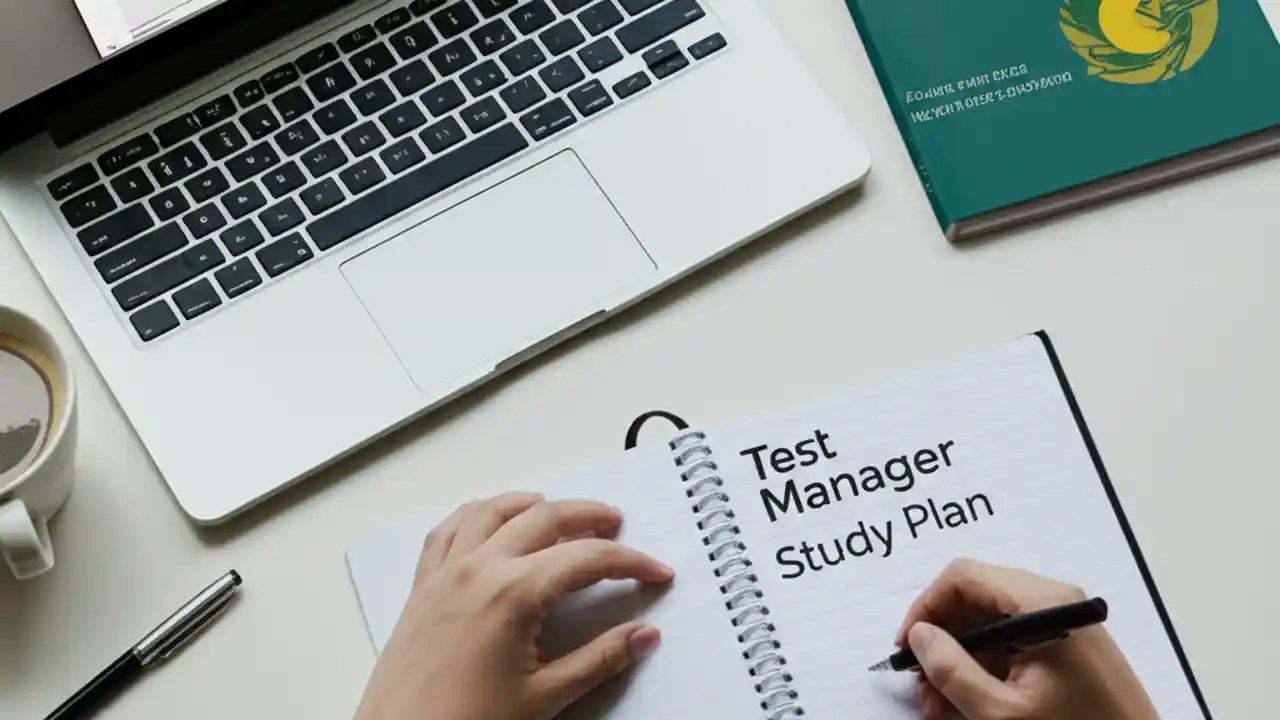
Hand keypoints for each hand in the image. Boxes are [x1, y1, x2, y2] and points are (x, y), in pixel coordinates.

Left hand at [354, 492, 673, 719]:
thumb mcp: (544, 696)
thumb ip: (600, 659)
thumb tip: (644, 635)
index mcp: (515, 593)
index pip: (587, 560)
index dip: (629, 562)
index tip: (654, 572)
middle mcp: (480, 569)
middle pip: (545, 518)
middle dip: (587, 516)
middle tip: (615, 525)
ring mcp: (447, 573)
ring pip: (494, 512)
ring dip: (532, 504)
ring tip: (558, 509)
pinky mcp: (423, 585)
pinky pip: (448, 530)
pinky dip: (476, 513)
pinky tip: (489, 517)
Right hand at [897, 559, 1158, 719]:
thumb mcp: (1003, 712)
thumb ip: (953, 671)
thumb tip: (919, 637)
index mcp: (1043, 603)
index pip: (964, 577)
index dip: (925, 608)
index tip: (906, 647)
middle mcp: (1054, 600)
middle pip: (975, 598)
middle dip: (940, 639)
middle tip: (918, 682)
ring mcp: (1063, 621)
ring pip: (990, 623)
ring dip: (959, 658)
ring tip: (938, 702)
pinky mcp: (1068, 644)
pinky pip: (1013, 642)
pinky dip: (984, 667)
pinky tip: (967, 701)